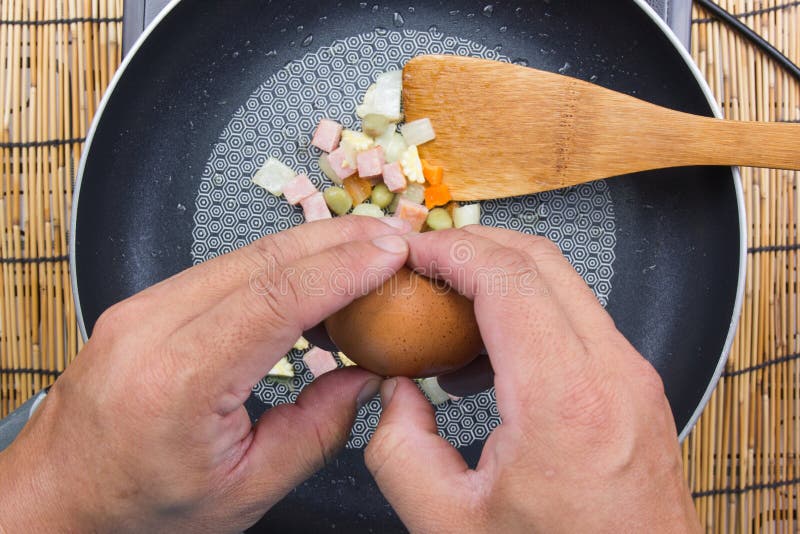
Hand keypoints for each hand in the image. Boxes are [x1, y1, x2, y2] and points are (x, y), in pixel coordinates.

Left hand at [0, 216, 410, 532]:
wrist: (58, 496)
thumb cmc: (137, 506)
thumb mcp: (243, 490)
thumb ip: (316, 431)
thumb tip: (364, 379)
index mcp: (178, 379)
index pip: (275, 298)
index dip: (342, 269)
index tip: (390, 254)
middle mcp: (152, 328)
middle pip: (262, 259)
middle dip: (337, 240)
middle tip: (392, 238)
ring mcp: (142, 308)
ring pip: (244, 255)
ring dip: (311, 247)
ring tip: (365, 252)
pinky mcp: (145, 303)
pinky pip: (224, 269)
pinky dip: (279, 264)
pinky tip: (312, 275)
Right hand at [365, 226, 699, 532]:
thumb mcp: (449, 523)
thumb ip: (398, 449)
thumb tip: (395, 394)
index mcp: (564, 398)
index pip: (506, 276)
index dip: (450, 250)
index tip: (413, 250)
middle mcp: (611, 372)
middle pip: (540, 259)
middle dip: (474, 244)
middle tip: (426, 261)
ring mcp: (631, 375)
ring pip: (563, 283)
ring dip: (502, 277)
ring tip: (449, 308)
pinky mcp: (634, 386)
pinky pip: (578, 319)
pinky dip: (529, 310)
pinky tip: (489, 353)